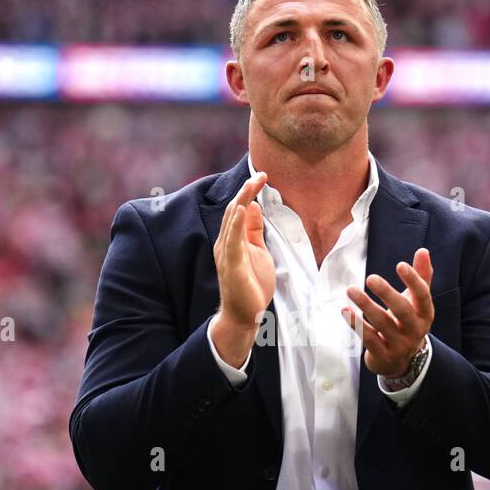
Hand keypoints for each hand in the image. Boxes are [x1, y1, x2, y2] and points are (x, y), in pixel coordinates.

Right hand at [212, 172, 272, 365]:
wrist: (244, 315)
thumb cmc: (251, 284)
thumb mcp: (257, 251)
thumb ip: (253, 230)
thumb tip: (252, 206)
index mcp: (232, 239)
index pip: (238, 208)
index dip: (250, 191)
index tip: (264, 176)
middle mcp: (225, 243)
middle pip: (234, 210)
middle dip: (247, 190)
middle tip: (262, 174)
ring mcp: (227, 254)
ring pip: (232, 221)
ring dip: (242, 200)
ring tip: (252, 184)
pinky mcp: (232, 266)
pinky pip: (233, 241)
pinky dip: (237, 223)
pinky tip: (242, 209)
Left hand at [342, 248, 433, 378]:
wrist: (400, 361)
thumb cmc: (406, 322)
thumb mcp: (416, 302)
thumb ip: (421, 277)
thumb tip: (423, 250)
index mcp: (425, 314)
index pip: (422, 296)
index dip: (413, 280)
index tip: (400, 265)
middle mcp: (415, 331)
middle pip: (402, 311)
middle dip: (387, 293)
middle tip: (371, 278)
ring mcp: (399, 345)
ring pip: (382, 323)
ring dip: (365, 305)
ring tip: (351, 289)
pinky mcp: (382, 355)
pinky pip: (368, 338)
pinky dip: (356, 323)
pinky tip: (345, 310)